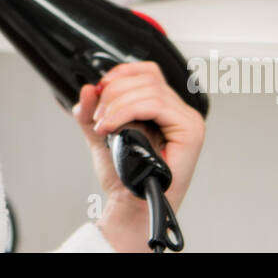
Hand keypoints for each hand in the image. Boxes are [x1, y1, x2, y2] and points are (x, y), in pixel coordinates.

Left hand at [70, 61, 205, 251]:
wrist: (129, 206)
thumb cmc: (123, 176)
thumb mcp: (100, 134)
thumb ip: (90, 111)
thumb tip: (88, 89)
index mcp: (163, 108)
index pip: (147, 72)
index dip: (121, 74)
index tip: (100, 90)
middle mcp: (178, 111)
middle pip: (147, 78)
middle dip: (114, 93)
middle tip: (98, 116)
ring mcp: (187, 120)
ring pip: (150, 89)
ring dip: (117, 104)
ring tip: (103, 125)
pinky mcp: (190, 131)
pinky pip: (156, 105)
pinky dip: (127, 111)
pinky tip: (111, 126)